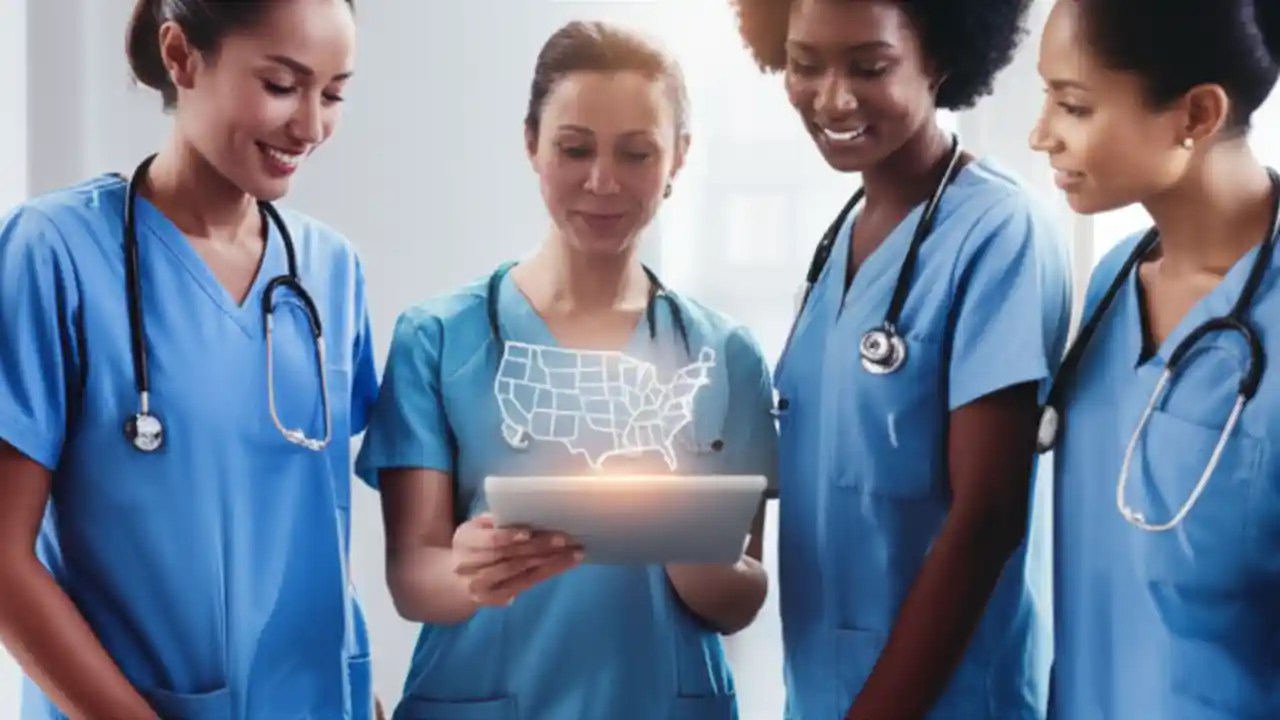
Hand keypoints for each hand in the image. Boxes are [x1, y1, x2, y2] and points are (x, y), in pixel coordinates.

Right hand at [451, 513, 581, 606]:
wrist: (453, 580)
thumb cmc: (472, 544)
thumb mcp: (474, 526)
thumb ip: (492, 520)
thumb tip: (518, 512)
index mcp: (466, 541)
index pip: (489, 541)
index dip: (508, 537)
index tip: (528, 533)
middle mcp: (472, 568)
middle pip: (511, 558)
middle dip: (539, 549)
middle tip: (565, 540)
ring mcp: (484, 587)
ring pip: (522, 574)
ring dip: (550, 563)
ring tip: (574, 553)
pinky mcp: (495, 599)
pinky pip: (526, 585)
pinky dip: (546, 575)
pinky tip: (565, 566)